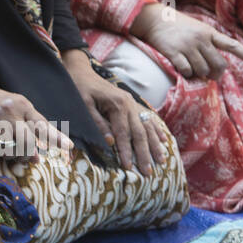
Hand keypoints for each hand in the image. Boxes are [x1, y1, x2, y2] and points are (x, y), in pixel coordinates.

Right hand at [0, 72, 72, 157]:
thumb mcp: (18, 107)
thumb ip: (31, 129)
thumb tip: (37, 158)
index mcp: (21, 105)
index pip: (41, 125)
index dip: (55, 137)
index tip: (69, 146)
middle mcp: (8, 113)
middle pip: (27, 144)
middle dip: (28, 154)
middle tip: (26, 155)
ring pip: (10, 152)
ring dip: (11, 155)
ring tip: (7, 146)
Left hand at [63, 50, 166, 175]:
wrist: (80, 70)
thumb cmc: (79, 88)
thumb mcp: (84, 105)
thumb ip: (97, 123)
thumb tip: (110, 142)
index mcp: (117, 104)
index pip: (124, 133)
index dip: (126, 152)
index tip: (128, 168)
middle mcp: (129, 103)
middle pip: (140, 133)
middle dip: (144, 154)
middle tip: (148, 172)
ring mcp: (132, 103)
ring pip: (147, 127)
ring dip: (154, 145)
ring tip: (161, 161)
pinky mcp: (132, 103)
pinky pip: (147, 118)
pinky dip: (156, 130)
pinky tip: (163, 140)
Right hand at [131, 2, 242, 78]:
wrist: (153, 18)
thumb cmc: (176, 26)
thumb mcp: (197, 28)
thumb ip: (207, 43)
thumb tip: (212, 68)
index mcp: (209, 33)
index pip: (232, 45)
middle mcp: (200, 39)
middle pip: (218, 65)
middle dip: (215, 74)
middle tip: (209, 76)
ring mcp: (187, 45)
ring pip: (203, 70)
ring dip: (199, 75)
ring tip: (192, 70)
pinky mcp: (174, 52)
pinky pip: (186, 71)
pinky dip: (186, 74)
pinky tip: (181, 69)